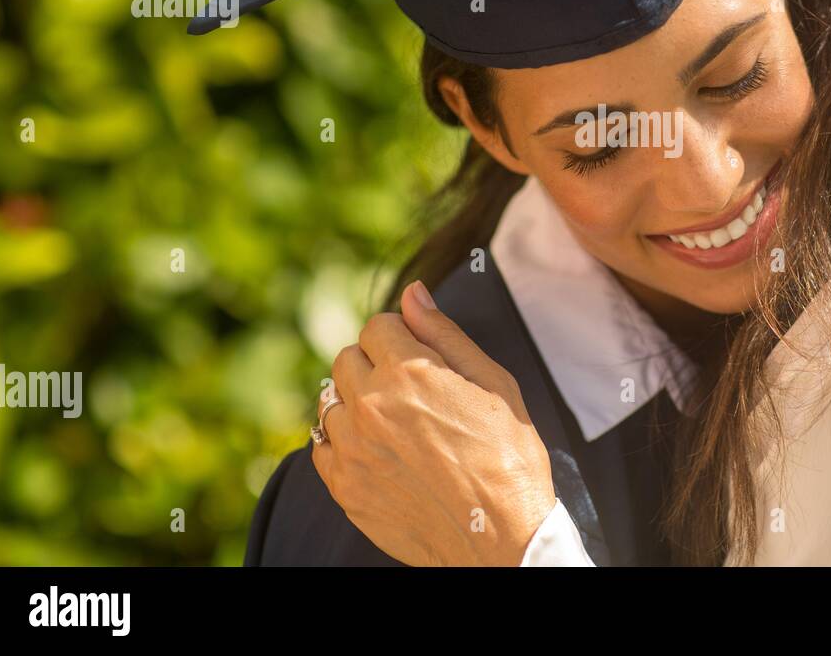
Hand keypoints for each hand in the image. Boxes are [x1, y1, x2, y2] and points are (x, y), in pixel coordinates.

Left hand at [311, 280, 556, 565]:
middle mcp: (371, 406)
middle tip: (411, 392)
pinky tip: (379, 453)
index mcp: (410, 372)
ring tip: (396, 426)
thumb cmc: (508, 459)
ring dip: (357, 404)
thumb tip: (414, 292)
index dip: (401, 337)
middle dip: (375, 364)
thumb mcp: (493, 384)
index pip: (377, 326)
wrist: (500, 539)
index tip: (419, 358)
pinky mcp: (344, 486)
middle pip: (347, 358)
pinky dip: (344, 443)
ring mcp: (352, 449)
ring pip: (331, 402)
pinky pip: (322, 446)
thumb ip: (445, 333)